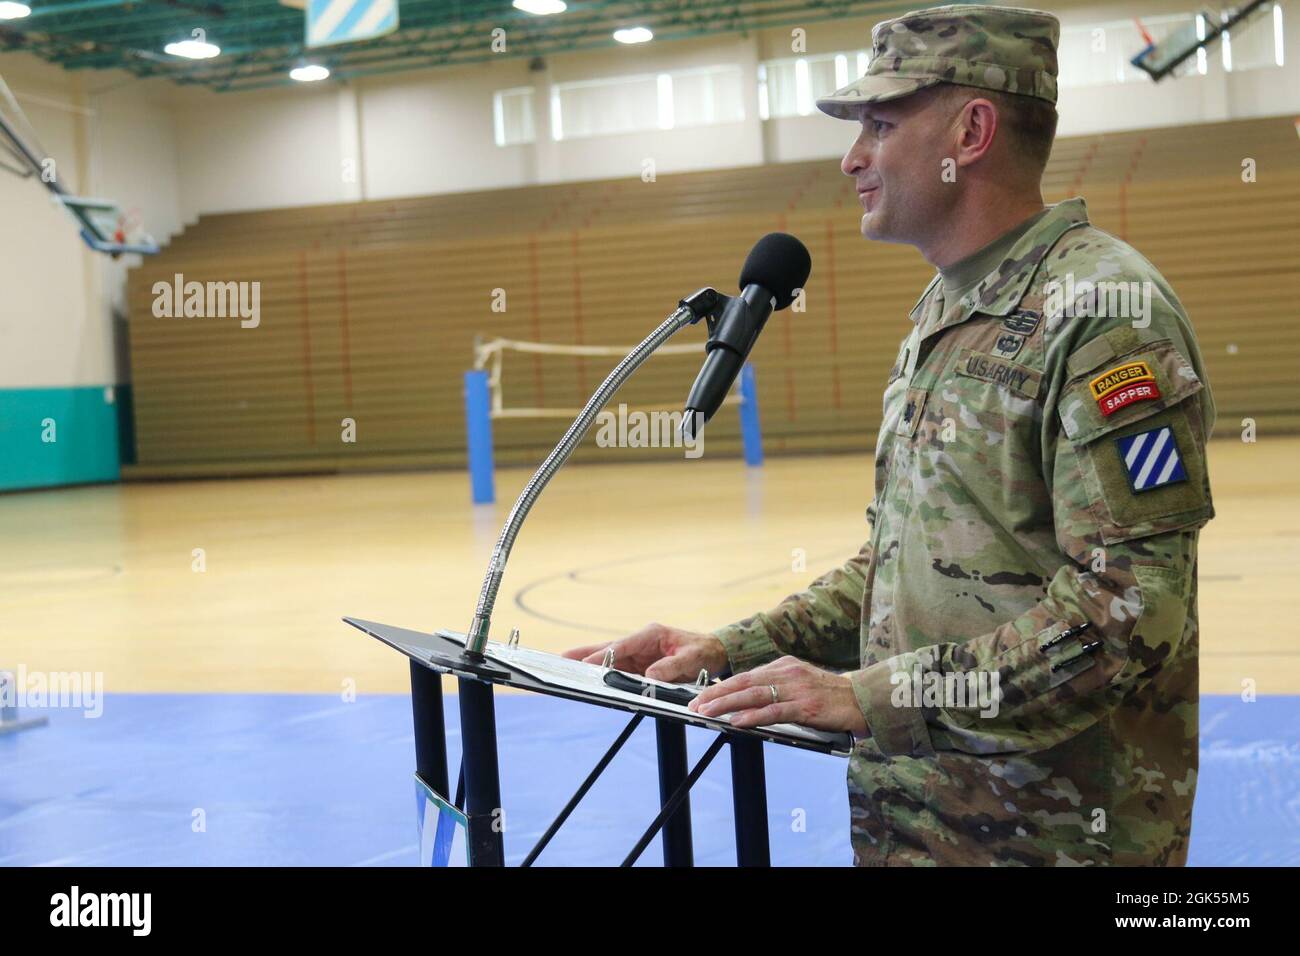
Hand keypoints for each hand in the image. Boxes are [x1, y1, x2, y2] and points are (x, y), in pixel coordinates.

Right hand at [562, 622, 728, 682]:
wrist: (713, 653)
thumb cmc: (703, 652)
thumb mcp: (690, 659)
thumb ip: (670, 667)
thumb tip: (649, 677)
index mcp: (651, 634)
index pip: (622, 645)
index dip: (603, 655)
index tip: (587, 664)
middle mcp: (640, 642)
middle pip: (607, 649)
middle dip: (584, 654)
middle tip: (560, 659)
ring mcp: (637, 653)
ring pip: (607, 658)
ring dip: (587, 663)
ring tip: (564, 667)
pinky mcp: (638, 664)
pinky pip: (616, 668)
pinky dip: (600, 672)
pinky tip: (585, 677)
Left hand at [688, 655, 868, 734]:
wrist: (864, 701)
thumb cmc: (831, 698)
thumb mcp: (800, 684)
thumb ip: (777, 687)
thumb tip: (747, 701)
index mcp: (784, 666)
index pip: (745, 676)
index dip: (721, 687)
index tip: (701, 696)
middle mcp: (788, 673)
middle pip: (744, 683)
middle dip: (716, 694)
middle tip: (695, 704)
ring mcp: (797, 689)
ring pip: (753, 695)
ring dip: (726, 705)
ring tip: (707, 712)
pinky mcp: (806, 706)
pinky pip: (774, 711)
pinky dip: (752, 717)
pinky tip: (736, 722)